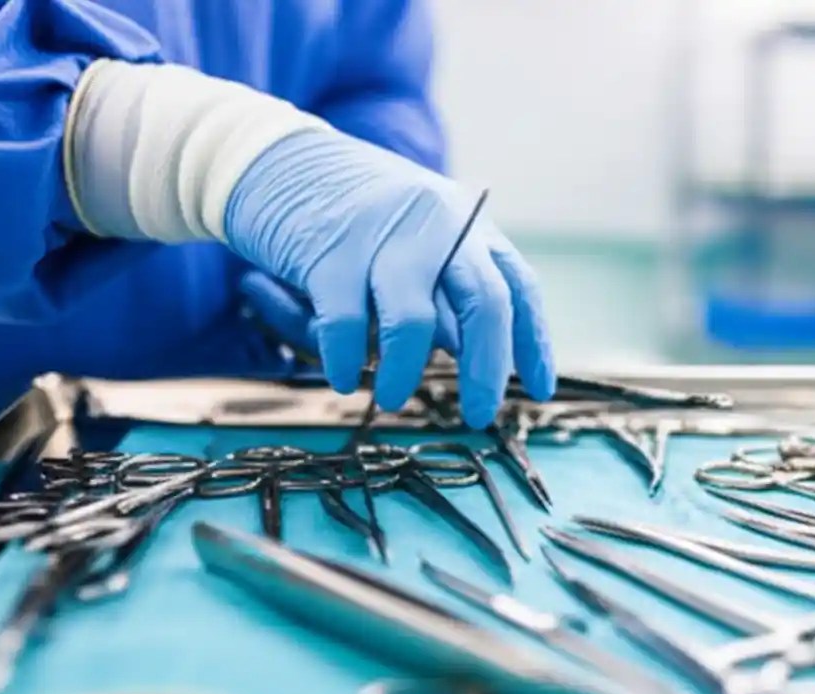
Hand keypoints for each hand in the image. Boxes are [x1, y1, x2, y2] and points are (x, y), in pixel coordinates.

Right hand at [224, 131, 554, 426]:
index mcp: (466, 222)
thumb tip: (472, 354)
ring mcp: (385, 235)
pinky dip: (347, 362)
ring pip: (415, 323)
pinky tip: (344, 376)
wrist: (274, 157)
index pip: (518, 286)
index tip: (540, 389)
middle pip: (485, 303)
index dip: (533, 342)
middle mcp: (438, 223)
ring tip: (393, 398)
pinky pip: (348, 327)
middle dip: (487, 369)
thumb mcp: (417, 238)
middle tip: (478, 416)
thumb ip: (447, 289)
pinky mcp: (330, 253)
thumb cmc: (353, 213)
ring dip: (405, 372)